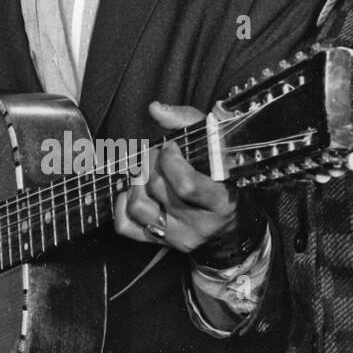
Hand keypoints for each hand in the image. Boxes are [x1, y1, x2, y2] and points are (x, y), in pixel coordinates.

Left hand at [114, 102, 237, 251]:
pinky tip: (132, 192)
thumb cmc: (224, 181)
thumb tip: (155, 109)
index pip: (186, 185)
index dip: (170, 160)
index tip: (170, 146)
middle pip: (158, 189)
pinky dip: (122, 205)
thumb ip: (189, 123)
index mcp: (220, 202)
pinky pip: (127, 226)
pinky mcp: (160, 243)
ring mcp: (178, 237)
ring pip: (139, 207)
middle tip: (154, 152)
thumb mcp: (218, 150)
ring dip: (135, 182)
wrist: (231, 228)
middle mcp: (199, 224)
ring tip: (144, 171)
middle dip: (150, 162)